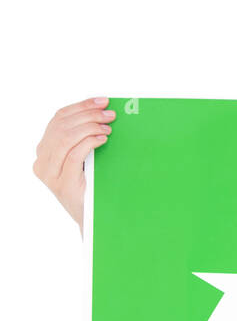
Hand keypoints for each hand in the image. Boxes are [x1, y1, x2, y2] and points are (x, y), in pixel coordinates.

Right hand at [32, 97, 115, 236]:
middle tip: (110, 113)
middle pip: (62, 126)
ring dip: (90, 127)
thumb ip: (81, 139)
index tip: (101, 100)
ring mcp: (50, 174)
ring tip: (108, 126)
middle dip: (88, 114)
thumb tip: (101, 112)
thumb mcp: (82, 159)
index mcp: (44, 151)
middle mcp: (42, 161)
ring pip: (66, 138)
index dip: (80, 106)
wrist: (92, 220)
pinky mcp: (62, 183)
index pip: (59, 119)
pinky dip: (90, 142)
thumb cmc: (90, 188)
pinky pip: (74, 154)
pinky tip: (102, 139)